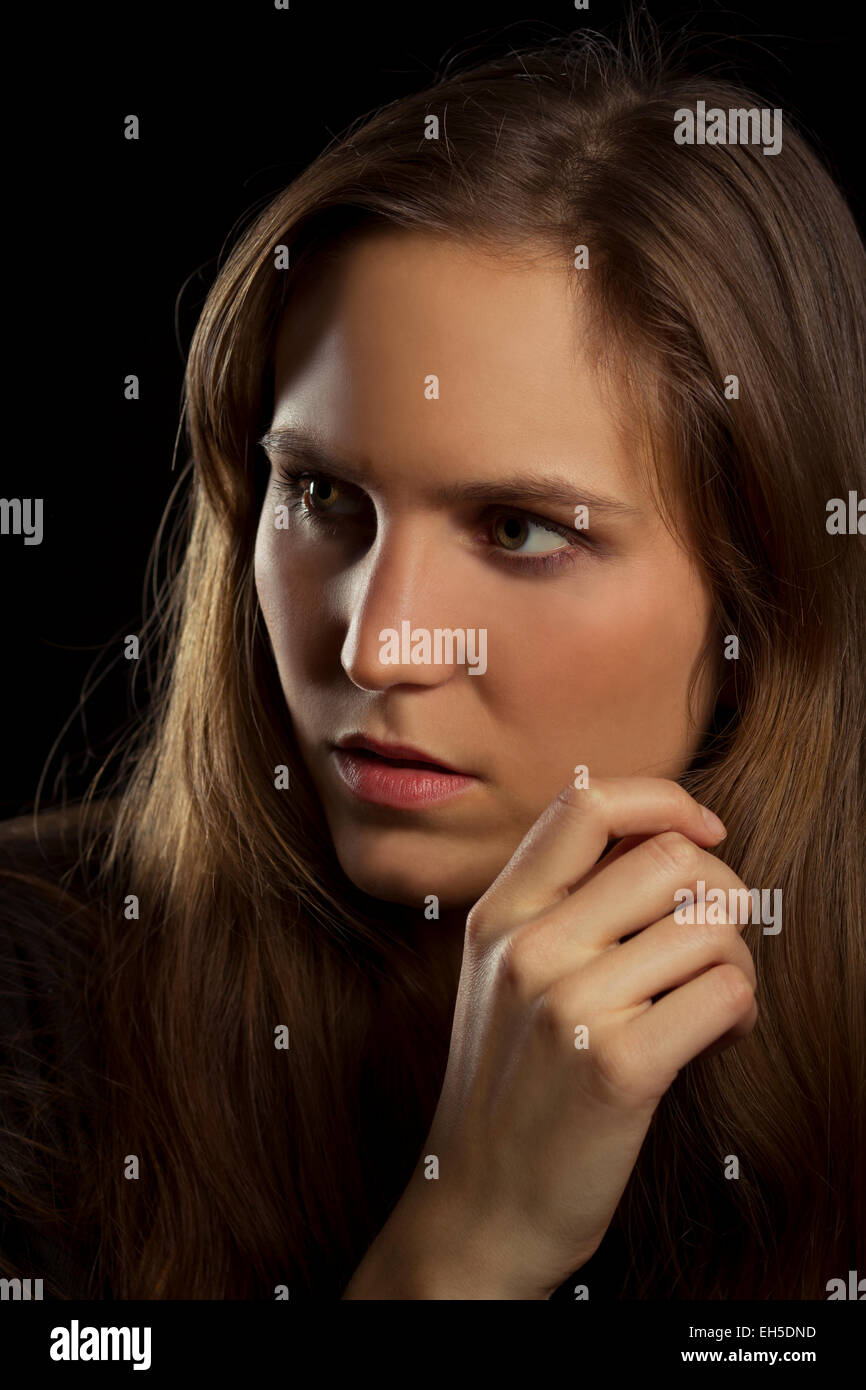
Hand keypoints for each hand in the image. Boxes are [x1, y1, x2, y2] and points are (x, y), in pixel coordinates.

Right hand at [407, 776, 757, 1298]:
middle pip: (672, 858)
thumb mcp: (503, 975)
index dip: (664, 800)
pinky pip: (726, 990)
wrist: (478, 1208)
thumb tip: (666, 838)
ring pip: (711, 924)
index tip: (703, 832)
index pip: (587, 802)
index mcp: (499, 914)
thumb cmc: (510, 1084)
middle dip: (722, 893)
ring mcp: (567, 1007)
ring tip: (713, 997)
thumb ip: (560, 903)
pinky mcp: (616, 1069)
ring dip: (737, 957)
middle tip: (713, 942)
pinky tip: (716, 1037)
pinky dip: (741, 1010)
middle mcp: (527, 948)